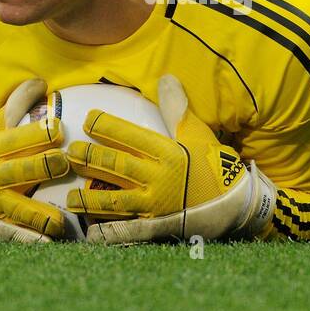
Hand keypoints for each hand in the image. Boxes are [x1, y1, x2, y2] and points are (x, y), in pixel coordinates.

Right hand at [0, 78, 71, 241]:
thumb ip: (17, 103)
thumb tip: (41, 82)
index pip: (13, 138)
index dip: (35, 133)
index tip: (59, 129)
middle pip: (17, 170)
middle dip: (40, 167)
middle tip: (64, 162)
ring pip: (18, 208)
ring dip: (39, 214)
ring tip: (60, 220)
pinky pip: (14, 233)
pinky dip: (29, 239)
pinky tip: (49, 243)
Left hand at [64, 74, 275, 243]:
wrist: (240, 206)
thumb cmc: (218, 167)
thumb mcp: (199, 134)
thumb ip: (177, 108)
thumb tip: (166, 77)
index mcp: (169, 152)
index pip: (130, 135)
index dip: (106, 125)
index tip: (88, 118)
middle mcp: (159, 178)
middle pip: (116, 166)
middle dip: (90, 157)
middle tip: (69, 151)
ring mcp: (156, 206)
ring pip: (115, 199)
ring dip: (90, 197)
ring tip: (69, 195)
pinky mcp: (158, 228)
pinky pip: (127, 230)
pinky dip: (108, 232)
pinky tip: (91, 232)